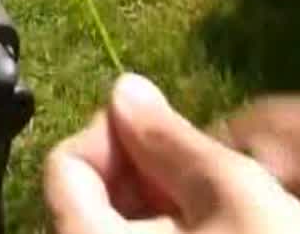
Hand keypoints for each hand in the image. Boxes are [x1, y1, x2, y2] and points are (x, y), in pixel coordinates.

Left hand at [45, 73, 299, 232]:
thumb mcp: (235, 193)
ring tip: (221, 205)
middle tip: (203, 167)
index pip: (64, 167)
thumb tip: (125, 89)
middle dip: (140, 172)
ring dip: (157, 209)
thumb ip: (170, 139)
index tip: (166, 126)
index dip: (114, 133)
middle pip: (85, 204)